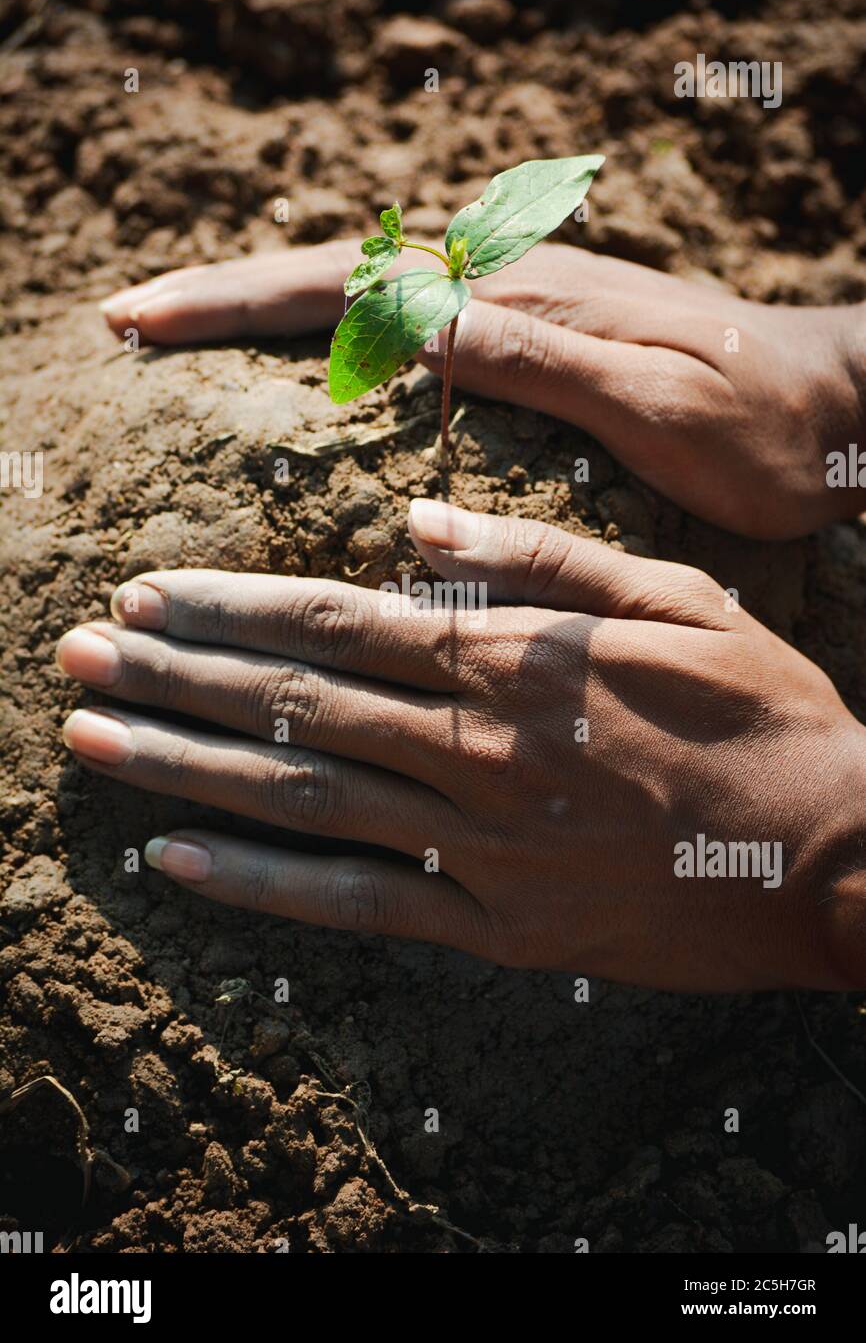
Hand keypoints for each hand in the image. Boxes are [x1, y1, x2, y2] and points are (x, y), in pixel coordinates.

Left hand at [57, 504, 865, 991]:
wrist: (834, 859)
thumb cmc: (761, 716)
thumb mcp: (675, 602)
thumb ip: (543, 560)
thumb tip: (416, 530)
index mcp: (517, 660)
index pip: (339, 623)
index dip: (231, 607)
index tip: (149, 592)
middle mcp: (478, 749)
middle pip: (296, 702)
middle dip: (177, 674)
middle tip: (80, 654)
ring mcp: (480, 847)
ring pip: (303, 795)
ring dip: (188, 764)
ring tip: (93, 740)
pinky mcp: (496, 928)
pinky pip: (357, 904)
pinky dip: (261, 883)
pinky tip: (178, 859)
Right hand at [100, 241, 865, 538]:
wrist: (838, 412)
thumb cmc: (759, 426)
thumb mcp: (657, 401)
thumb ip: (540, 357)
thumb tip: (415, 319)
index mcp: (525, 301)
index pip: (357, 288)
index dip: (244, 303)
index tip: (148, 319)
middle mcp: (513, 291)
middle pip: (342, 278)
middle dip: (229, 297)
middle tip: (131, 320)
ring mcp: (524, 311)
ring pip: (371, 297)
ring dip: (274, 311)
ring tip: (189, 336)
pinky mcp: (541, 340)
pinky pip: (414, 329)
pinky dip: (342, 337)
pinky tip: (314, 364)